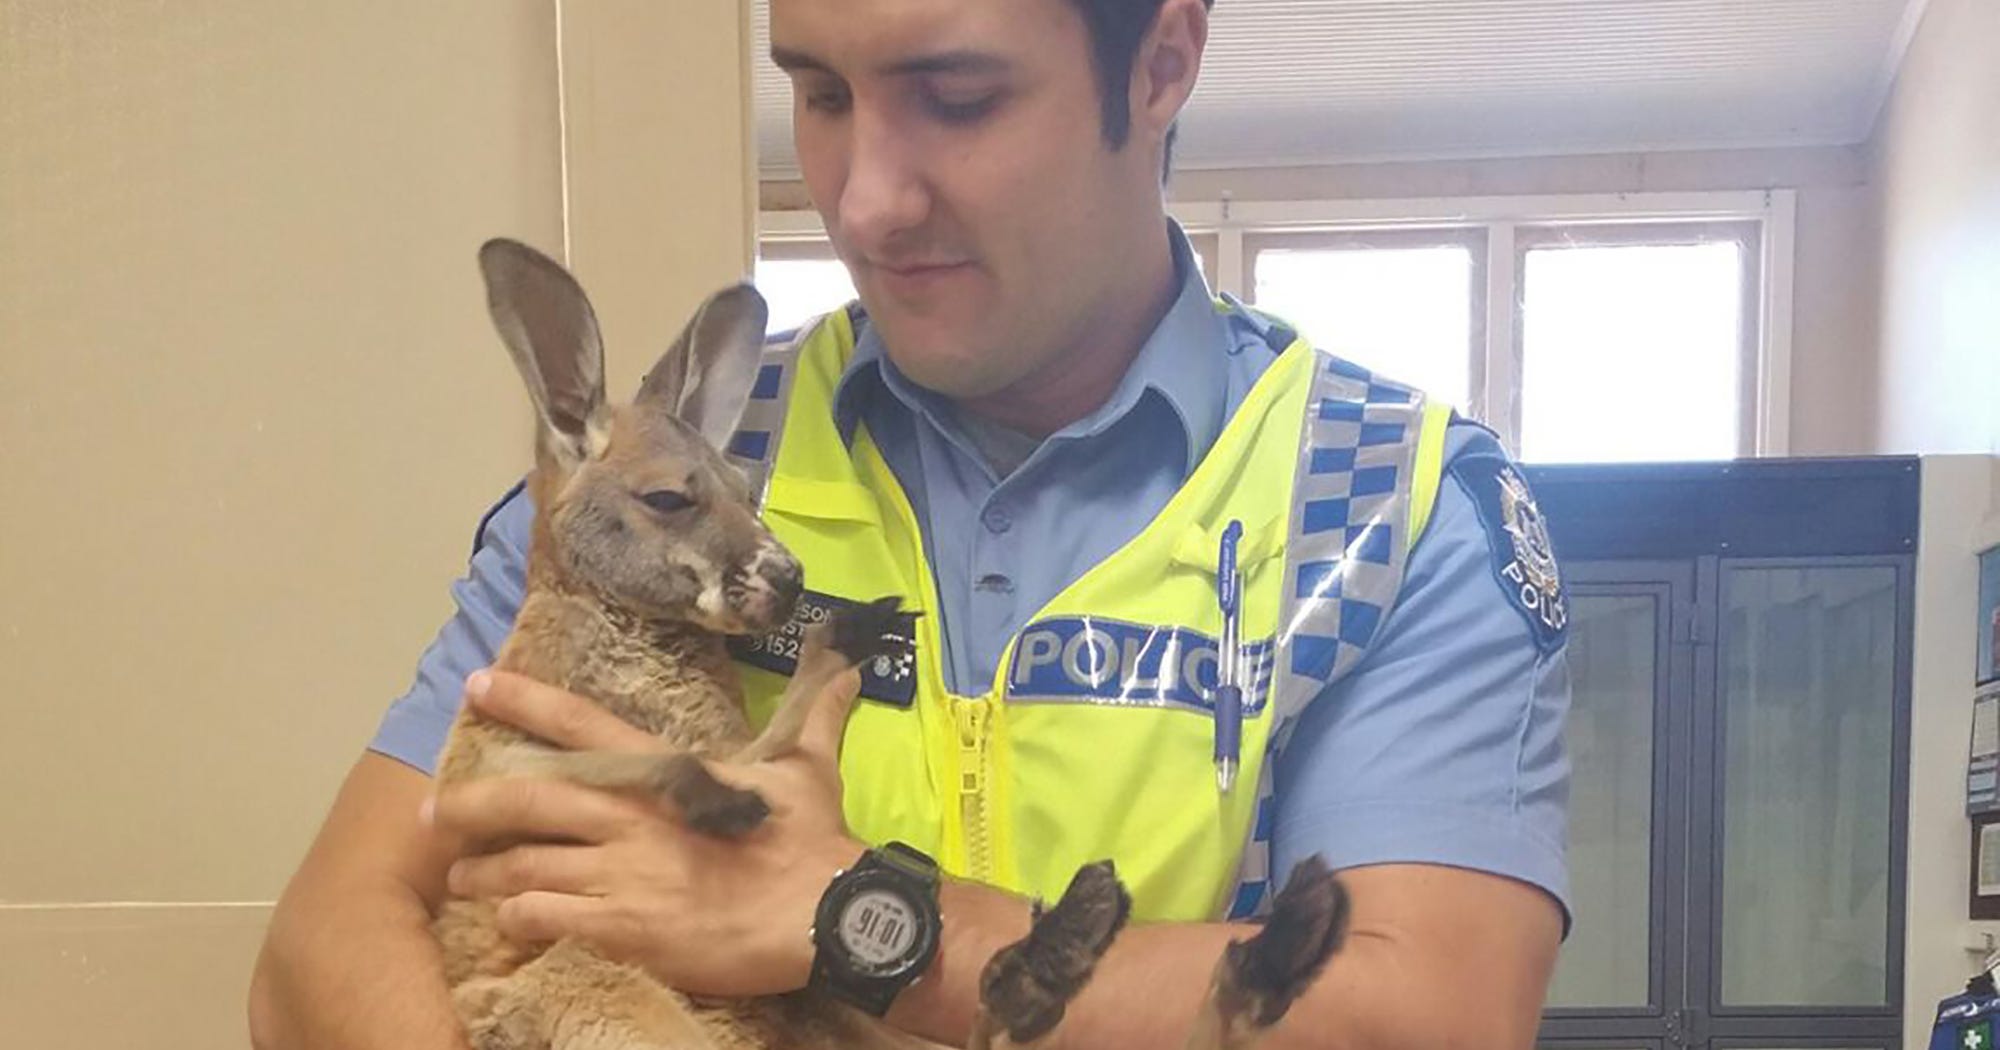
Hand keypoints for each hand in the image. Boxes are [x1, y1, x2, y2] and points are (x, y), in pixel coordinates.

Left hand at [426, 668, 868, 997]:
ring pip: (520, 865)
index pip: (582, 724)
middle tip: (433, 810)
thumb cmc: (813, 840)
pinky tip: (511, 924)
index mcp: (668, 771)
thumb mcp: (809, 768)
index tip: (478, 684)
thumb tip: (847, 670)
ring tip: (464, 879)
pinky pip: (540, 918)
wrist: (824, 912)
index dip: (525, 701)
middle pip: (527, 797)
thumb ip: (815, 718)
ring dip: (483, 873)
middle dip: (470, 803)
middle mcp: (632, 815)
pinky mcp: (621, 927)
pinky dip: (517, 920)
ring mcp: (621, 872)